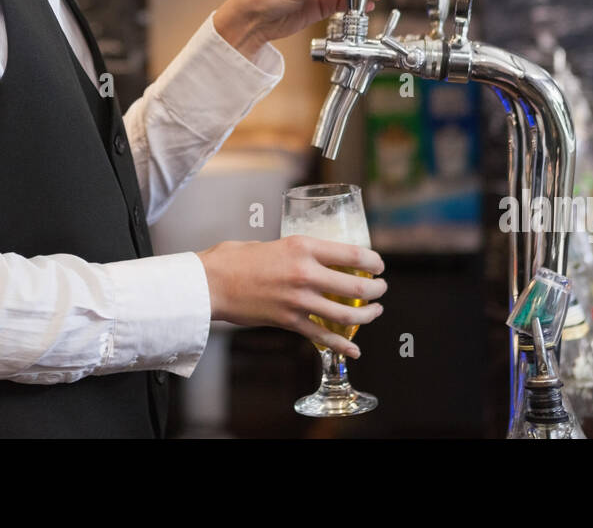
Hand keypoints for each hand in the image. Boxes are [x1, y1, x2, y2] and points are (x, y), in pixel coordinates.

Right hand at [196, 236, 386, 357]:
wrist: (211, 282)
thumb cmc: (237, 259)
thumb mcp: (275, 242)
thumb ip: (297, 251)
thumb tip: (314, 257)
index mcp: (304, 246)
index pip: (353, 254)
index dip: (374, 262)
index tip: (379, 266)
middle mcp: (306, 273)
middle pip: (356, 287)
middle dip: (376, 290)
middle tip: (381, 290)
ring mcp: (298, 300)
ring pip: (345, 314)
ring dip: (367, 316)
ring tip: (374, 313)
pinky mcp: (288, 321)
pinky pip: (323, 336)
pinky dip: (342, 345)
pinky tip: (354, 350)